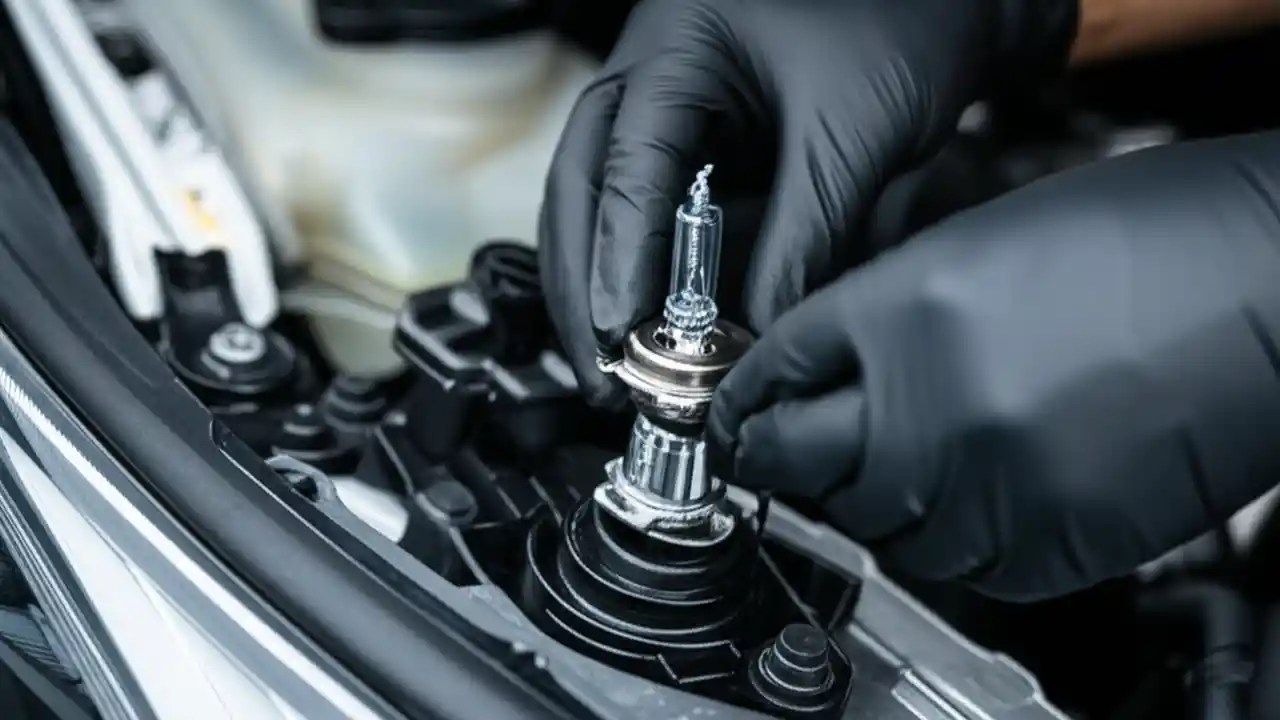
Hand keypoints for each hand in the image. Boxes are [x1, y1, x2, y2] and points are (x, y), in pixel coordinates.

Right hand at [539, 0, 1078, 407]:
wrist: (950, 1)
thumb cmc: (903, 21)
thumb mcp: (855, 133)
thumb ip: (809, 236)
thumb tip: (764, 334)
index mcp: (675, 49)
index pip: (627, 167)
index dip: (618, 260)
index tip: (621, 336)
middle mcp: (652, 76)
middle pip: (582, 188)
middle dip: (581, 284)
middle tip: (599, 369)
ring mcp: (668, 110)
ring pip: (602, 205)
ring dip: (602, 285)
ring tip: (618, 365)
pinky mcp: (700, 143)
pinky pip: (654, 214)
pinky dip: (652, 272)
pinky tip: (661, 325)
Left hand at [708, 132, 1279, 600]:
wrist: (1275, 284)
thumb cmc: (1155, 237)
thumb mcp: (986, 239)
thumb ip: (896, 305)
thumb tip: (840, 358)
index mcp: (904, 307)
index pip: (778, 366)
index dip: (745, 392)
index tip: (735, 410)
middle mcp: (930, 404)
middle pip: (802, 458)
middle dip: (780, 455)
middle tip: (777, 455)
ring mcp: (988, 485)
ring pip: (874, 528)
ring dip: (869, 504)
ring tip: (893, 475)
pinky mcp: (1050, 547)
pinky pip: (958, 572)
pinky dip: (948, 546)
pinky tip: (966, 505)